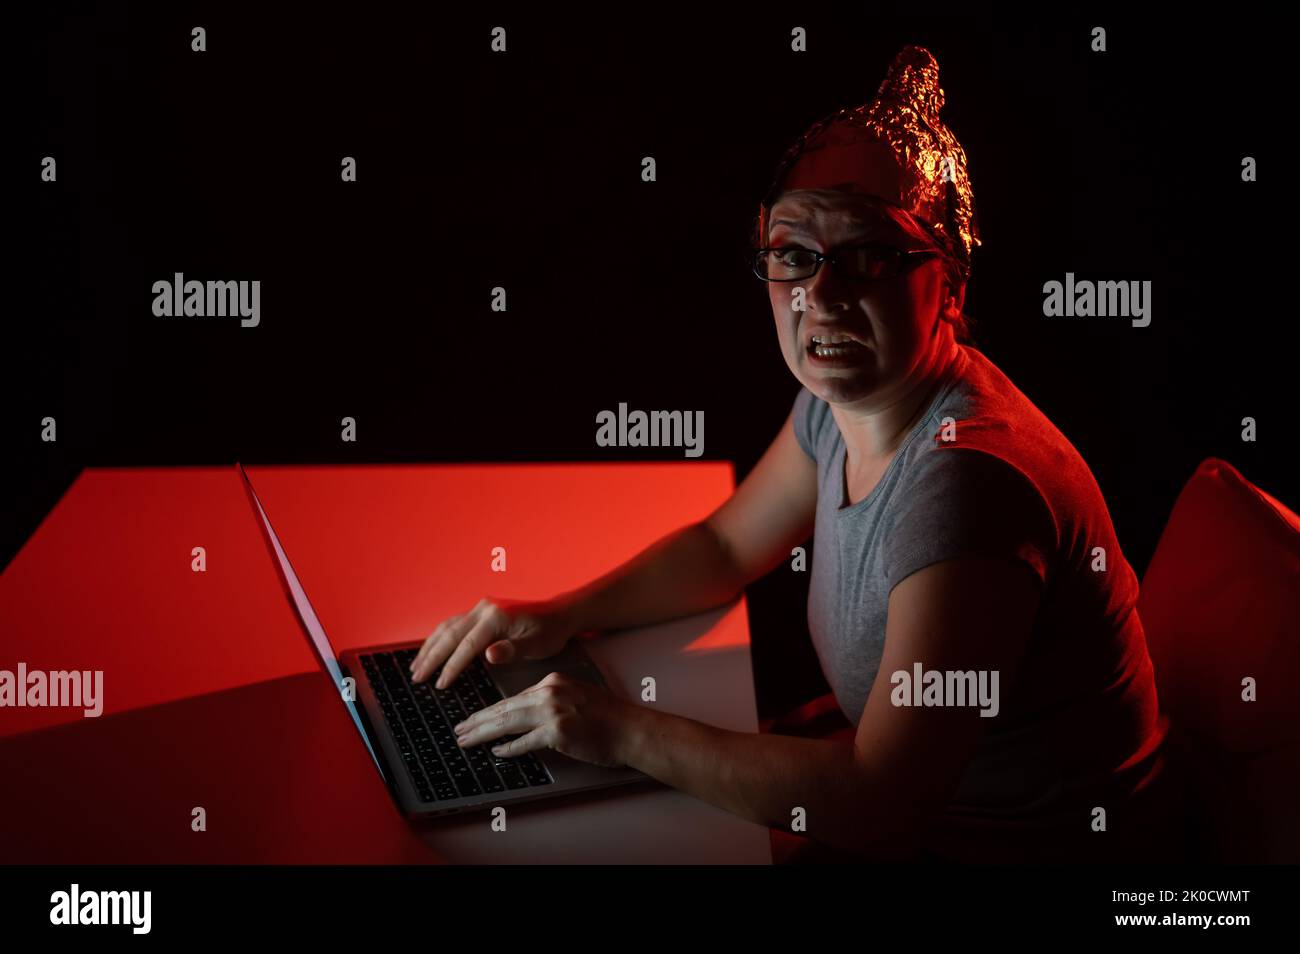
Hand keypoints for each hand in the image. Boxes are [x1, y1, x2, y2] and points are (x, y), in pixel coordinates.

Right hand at [410, 596, 577, 687]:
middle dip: (431, 657)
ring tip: (416, 667)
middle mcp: (484, 609)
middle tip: (417, 678)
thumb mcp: (537, 645)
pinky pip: (453, 624)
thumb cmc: (549, 632)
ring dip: (430, 647)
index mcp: (496, 617)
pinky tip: (431, 650)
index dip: (452, 666)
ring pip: (447, 627)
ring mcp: (481, 608)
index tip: (440, 684)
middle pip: (450, 634)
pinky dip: (439, 638)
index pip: (467, 645)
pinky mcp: (481, 611)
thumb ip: (512, 650)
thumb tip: (489, 654)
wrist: (559, 614)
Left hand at [452, 671, 635, 768]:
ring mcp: (554, 711)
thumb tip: (523, 716)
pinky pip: (526, 741)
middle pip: (505, 708)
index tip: (474, 718)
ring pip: (508, 722)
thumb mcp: (576, 696)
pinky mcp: (558, 731)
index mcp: (553, 682)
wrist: (631, 729)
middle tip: (459, 729)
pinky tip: (496, 752)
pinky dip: (509, 748)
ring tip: (467, 740)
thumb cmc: (609, 718)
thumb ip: (550, 702)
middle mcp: (550, 692)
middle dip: (478, 720)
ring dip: (483, 733)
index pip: (514, 698)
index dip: (491, 710)